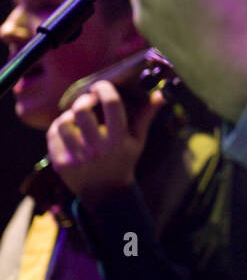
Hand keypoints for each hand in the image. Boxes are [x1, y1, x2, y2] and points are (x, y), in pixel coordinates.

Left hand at [46, 79, 161, 207]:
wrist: (105, 192)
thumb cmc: (123, 159)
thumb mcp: (137, 140)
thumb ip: (146, 116)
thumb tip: (160, 94)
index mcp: (118, 141)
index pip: (112, 104)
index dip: (105, 89)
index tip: (101, 87)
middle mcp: (97, 149)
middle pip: (82, 111)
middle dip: (84, 100)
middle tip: (88, 101)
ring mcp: (78, 158)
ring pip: (63, 122)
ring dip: (69, 115)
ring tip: (76, 118)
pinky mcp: (61, 163)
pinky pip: (53, 135)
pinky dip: (59, 128)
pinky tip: (68, 130)